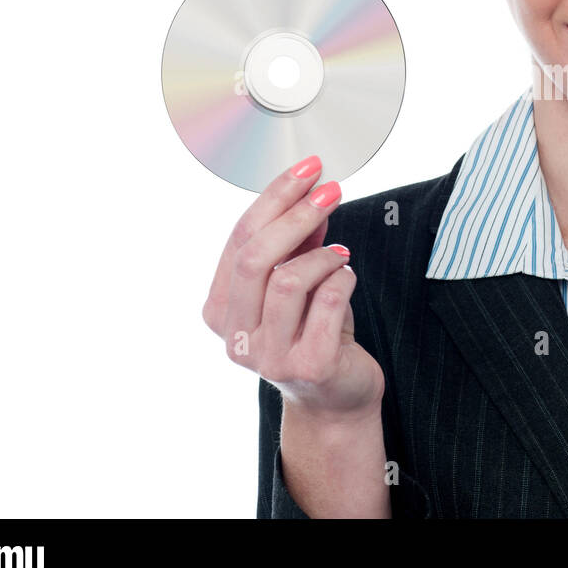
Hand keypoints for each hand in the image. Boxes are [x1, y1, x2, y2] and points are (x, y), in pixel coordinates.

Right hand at [202, 155, 384, 422]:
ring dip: (324, 256)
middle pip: (255, 258)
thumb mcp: (300, 281)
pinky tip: (347, 279)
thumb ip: (298, 243)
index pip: (239, 240)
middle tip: (331, 190)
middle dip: (296, 214)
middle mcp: (235, 337)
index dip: (274, 197)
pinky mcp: (308, 367)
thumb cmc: (315, 332)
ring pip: (289, 280)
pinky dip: (344, 279)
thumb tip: (311, 192)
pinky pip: (328, 302)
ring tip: (341, 256)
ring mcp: (268, 357)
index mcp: (220, 310)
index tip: (307, 169)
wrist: (336, 398)